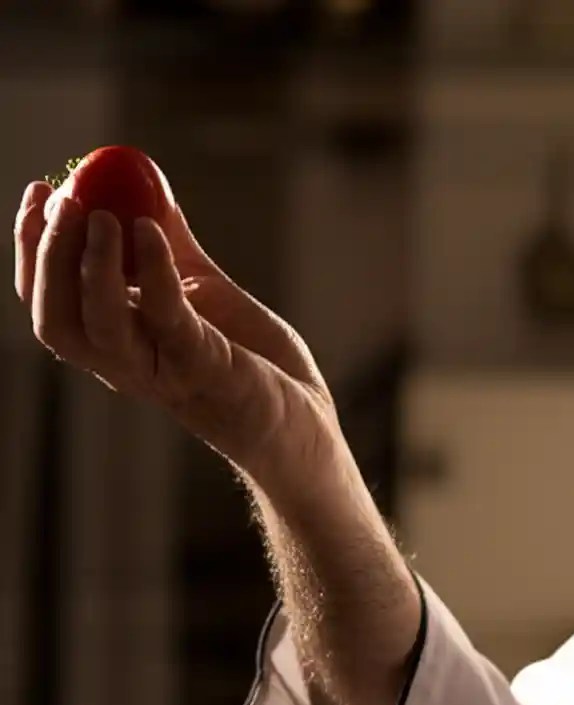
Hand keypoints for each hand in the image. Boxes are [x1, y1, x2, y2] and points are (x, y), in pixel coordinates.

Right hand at [13, 180, 337, 481]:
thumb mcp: (203, 289)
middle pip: (56, 316)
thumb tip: (141, 185)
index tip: (40, 190)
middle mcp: (125, 364)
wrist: (303, 413)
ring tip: (98, 214)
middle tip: (61, 199)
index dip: (32, 247)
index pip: (50, 301)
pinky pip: (168, 317)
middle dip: (45, 255)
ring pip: (97, 325)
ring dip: (88, 266)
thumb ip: (170, 246)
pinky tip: (151, 231)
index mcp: (115, 344)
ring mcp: (160, 370)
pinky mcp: (202, 366)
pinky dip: (154, 271)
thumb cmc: (252, 355)